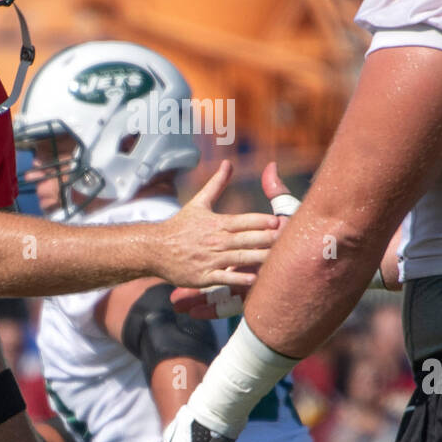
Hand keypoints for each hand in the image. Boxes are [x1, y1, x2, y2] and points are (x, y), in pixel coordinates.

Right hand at [157, 161, 279, 288]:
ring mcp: (210, 259)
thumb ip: (217, 184)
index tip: (277, 221)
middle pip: (245, 239)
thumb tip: (228, 162)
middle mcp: (215, 240)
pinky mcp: (204, 277)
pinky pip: (224, 278)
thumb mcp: (199, 202)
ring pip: (238, 258)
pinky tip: (254, 280)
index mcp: (217, 223)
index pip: (242, 221)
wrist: (155, 248)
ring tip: (277, 259)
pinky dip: (238, 278)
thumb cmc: (181, 226)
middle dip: (266, 239)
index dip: (260, 221)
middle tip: (286, 239)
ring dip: (258, 258)